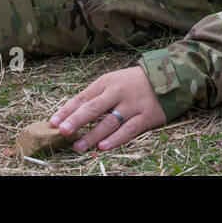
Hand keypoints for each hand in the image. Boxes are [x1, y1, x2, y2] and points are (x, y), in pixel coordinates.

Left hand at [50, 65, 165, 151]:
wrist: (168, 76)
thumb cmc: (134, 82)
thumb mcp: (113, 81)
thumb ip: (96, 95)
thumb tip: (72, 113)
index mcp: (106, 83)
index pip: (82, 98)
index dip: (66, 111)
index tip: (52, 122)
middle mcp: (117, 93)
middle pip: (92, 109)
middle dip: (76, 121)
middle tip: (62, 131)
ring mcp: (131, 105)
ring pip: (108, 122)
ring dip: (92, 135)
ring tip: (78, 146)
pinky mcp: (146, 116)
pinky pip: (128, 130)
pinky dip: (115, 139)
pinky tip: (103, 146)